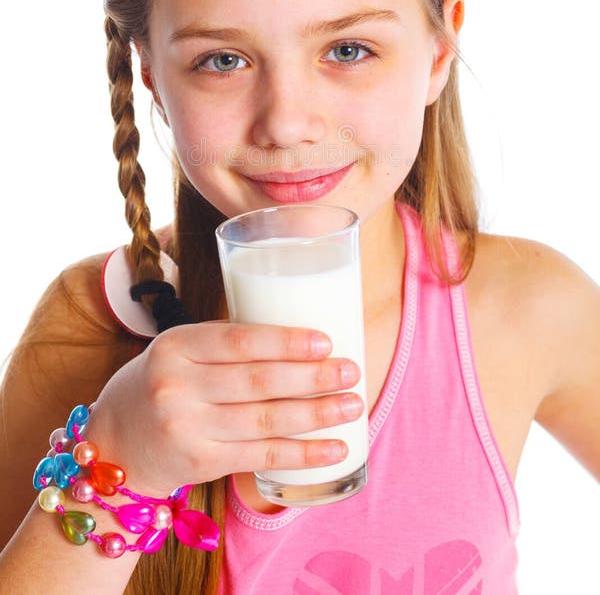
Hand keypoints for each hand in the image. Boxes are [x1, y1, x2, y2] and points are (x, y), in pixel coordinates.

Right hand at [83, 322, 363, 496]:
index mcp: (176, 345)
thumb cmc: (163, 382)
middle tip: (352, 371)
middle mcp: (177, 386)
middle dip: (312, 377)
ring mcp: (186, 428)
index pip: (239, 340)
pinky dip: (302, 454)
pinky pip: (261, 456)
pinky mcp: (199, 463)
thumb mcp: (181, 350)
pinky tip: (334, 449)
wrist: (114, 443)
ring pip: (265, 420)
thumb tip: (305, 335)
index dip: (286, 341)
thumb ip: (227, 343)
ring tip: (353, 406)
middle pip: (258, 381)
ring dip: (316, 414)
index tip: (326, 341)